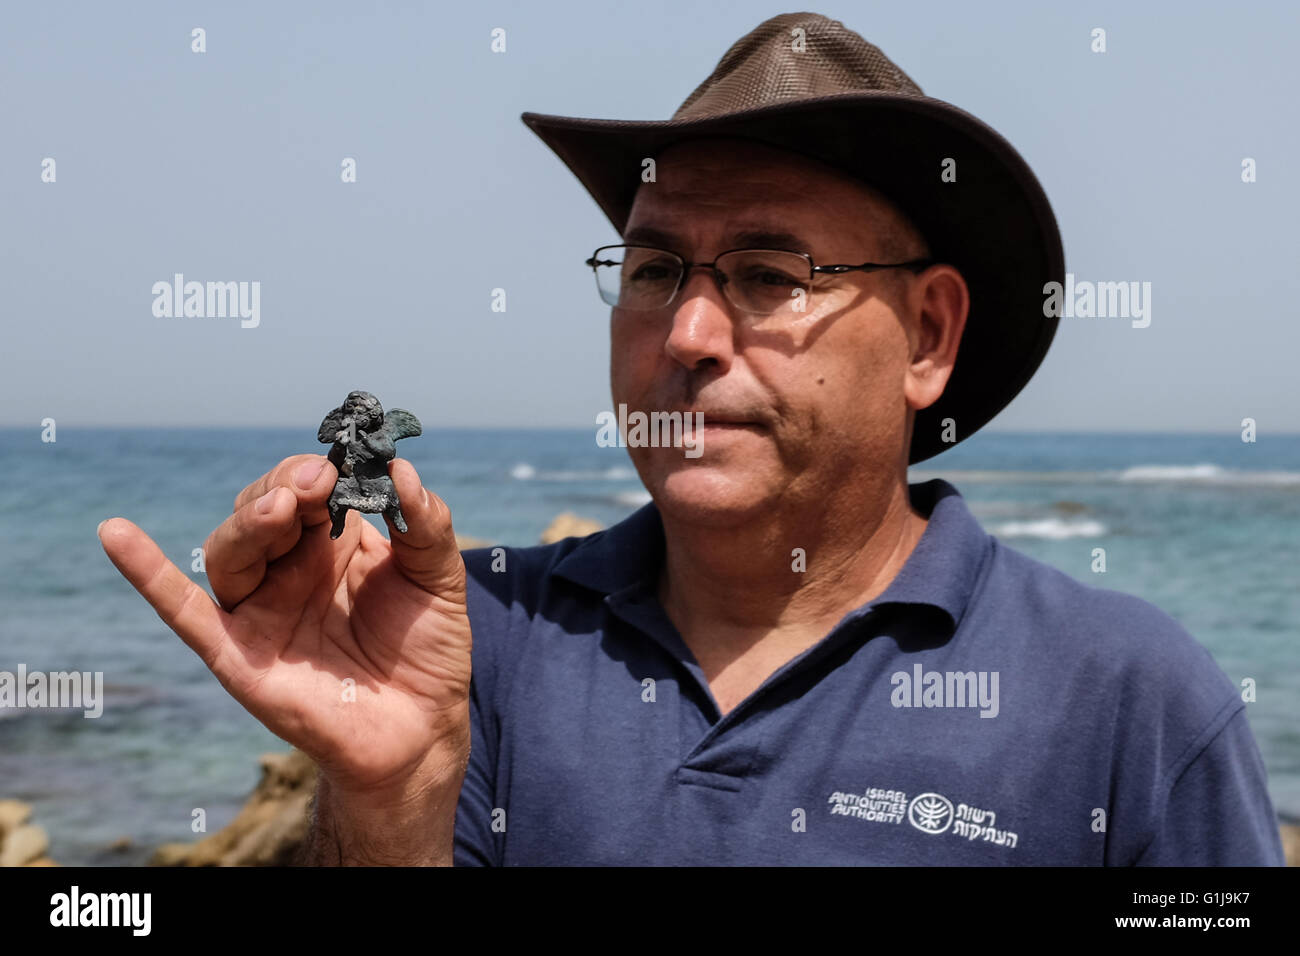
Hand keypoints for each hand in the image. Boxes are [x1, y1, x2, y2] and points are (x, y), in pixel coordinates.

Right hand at [97, 455, 472, 799]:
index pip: (306, 489)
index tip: (339, 467)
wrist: (421, 731)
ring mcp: (260, 611)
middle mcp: (288, 571)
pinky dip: (148, 575)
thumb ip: (426, 525)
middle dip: (283, 489)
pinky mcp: (239, 656)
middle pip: (261, 512)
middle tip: (314, 483)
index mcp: (332, 543)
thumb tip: (401, 470)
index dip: (316, 473)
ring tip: (282, 509)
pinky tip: (116, 534)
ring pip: (229, 554)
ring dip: (248, 524)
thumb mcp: (440, 578)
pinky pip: (184, 612)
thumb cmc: (428, 649)